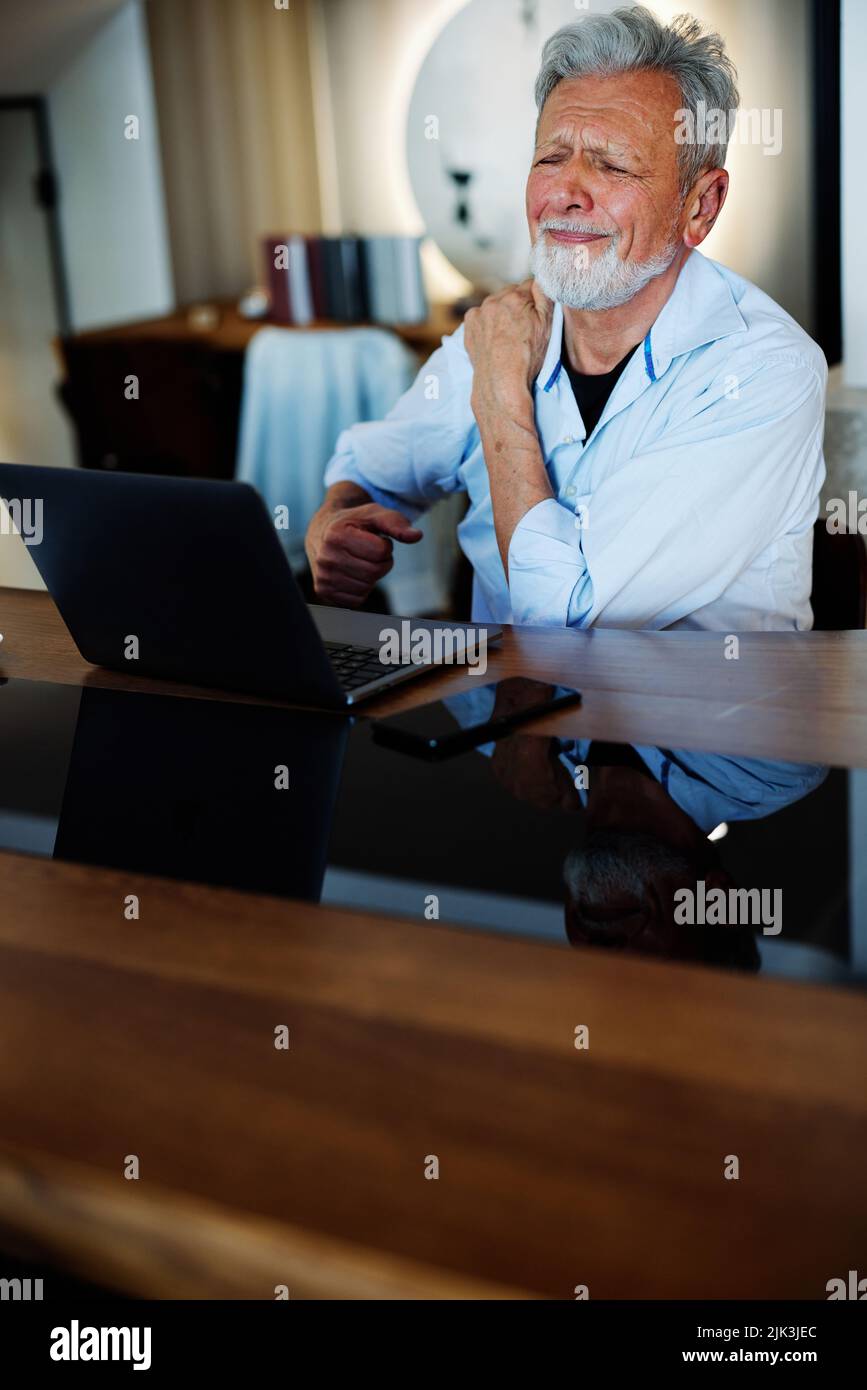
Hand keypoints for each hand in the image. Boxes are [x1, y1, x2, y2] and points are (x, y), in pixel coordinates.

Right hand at [305, 501, 421, 606]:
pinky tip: (353, 573)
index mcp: (337, 535)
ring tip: (361, 561)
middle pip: (374, 572)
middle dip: (381, 563)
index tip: (375, 540)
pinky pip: (356, 600)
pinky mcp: (323, 592)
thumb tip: (416, 536)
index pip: (380, 552)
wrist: (322, 533)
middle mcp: (326, 558)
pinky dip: (361, 588)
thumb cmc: (353, 523)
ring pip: (366, 588)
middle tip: (372, 553)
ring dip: (371, 576)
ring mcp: (323, 577)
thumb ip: (395, 523)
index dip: (385, 546)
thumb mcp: (374, 514)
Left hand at [464, 278, 553, 401]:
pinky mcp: (469, 324)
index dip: (535, 300)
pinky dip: (487, 322)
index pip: (530, 285)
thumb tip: (543, 280)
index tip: (536, 314)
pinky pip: (481, 315)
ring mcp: (479, 312)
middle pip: (511, 293)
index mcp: (515, 297)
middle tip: (523, 327)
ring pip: (496, 304)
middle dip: (518, 305)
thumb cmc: (526, 358)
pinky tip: (495, 337)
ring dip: (502, 313)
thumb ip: (546, 297)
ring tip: (508, 335)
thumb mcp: (547, 326)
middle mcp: (494, 300)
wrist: (501, 382)